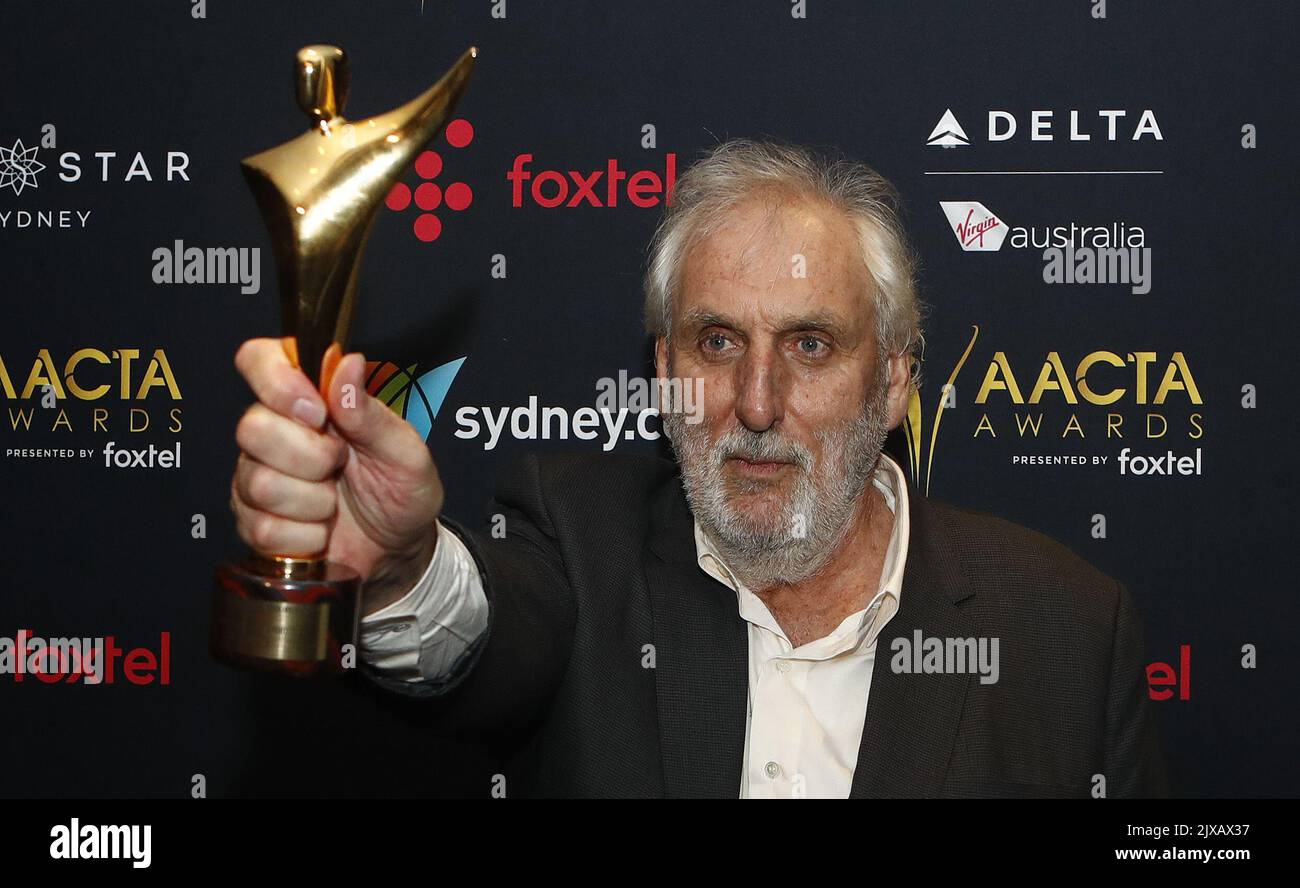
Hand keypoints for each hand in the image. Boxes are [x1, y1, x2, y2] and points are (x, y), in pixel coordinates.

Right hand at [229, 337, 443, 612]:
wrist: (399, 549)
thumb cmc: (402, 491)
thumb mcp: (405, 451)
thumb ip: (371, 412)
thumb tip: (347, 364)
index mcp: (310, 399)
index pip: (259, 360)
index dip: (276, 380)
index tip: (316, 410)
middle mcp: (274, 432)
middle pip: (251, 427)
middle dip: (310, 456)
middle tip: (340, 464)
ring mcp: (257, 477)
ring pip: (259, 483)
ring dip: (313, 501)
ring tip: (335, 501)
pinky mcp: (254, 523)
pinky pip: (265, 528)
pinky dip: (307, 535)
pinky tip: (322, 529)